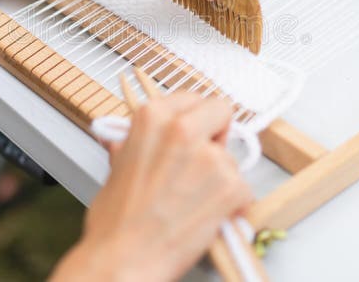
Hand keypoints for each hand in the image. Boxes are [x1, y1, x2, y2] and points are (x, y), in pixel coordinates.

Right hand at [50, 94, 252, 281]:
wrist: (122, 261)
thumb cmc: (115, 222)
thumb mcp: (118, 164)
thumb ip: (137, 141)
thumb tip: (135, 135)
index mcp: (152, 116)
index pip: (194, 98)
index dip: (195, 118)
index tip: (194, 132)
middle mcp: (183, 129)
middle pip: (222, 112)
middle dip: (216, 134)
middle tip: (202, 162)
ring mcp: (210, 158)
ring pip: (231, 156)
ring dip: (220, 177)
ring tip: (192, 202)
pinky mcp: (230, 187)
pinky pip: (243, 188)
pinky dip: (232, 205)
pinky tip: (207, 217)